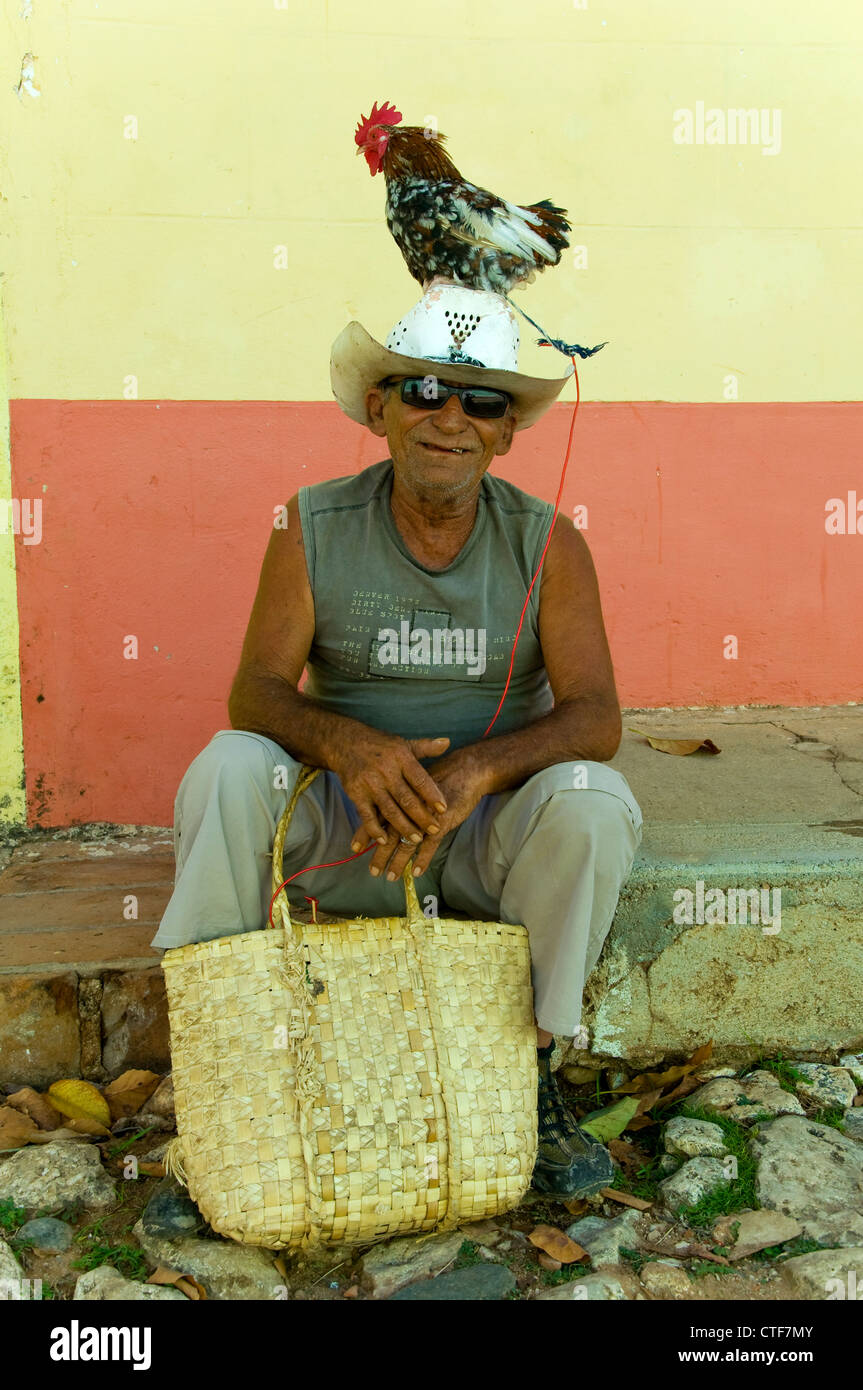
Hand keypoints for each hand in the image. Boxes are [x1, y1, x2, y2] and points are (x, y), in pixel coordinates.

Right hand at [330, 729, 450, 849]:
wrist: (344, 742)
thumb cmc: (380, 745)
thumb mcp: (403, 744)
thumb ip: (426, 747)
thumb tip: (447, 743)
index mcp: (401, 758)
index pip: (420, 779)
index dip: (432, 795)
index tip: (443, 809)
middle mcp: (386, 771)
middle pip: (406, 799)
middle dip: (422, 817)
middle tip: (434, 831)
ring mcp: (370, 784)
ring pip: (390, 810)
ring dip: (403, 827)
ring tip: (416, 840)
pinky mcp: (356, 794)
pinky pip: (367, 816)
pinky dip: (375, 829)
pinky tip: (384, 840)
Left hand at [352, 745, 489, 882]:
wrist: (466, 770)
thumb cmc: (440, 778)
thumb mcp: (416, 786)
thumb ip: (400, 798)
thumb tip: (383, 813)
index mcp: (399, 797)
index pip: (377, 817)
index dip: (366, 833)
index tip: (355, 849)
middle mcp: (408, 807)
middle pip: (389, 834)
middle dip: (380, 854)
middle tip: (373, 871)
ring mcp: (425, 816)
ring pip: (407, 843)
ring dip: (398, 862)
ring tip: (391, 876)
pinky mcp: (442, 822)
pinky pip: (430, 845)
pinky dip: (422, 859)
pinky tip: (416, 872)